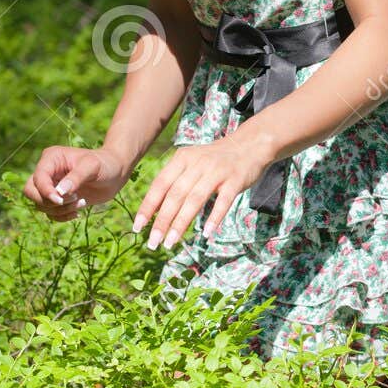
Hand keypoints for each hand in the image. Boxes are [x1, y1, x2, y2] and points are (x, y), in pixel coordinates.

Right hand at [23, 143, 127, 223]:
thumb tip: (59, 192)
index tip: (61, 200)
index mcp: (51, 158)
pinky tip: (78, 211)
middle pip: (30, 192)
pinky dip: (62, 216)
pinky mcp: (58, 200)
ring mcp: (51, 186)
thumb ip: (76, 178)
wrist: (115, 173)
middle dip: (48, 201)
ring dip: (59, 210)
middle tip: (71, 200)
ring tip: (81, 202)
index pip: (38, 177)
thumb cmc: (104, 164)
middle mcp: (47, 172)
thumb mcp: (92, 166)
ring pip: (40, 205)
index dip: (45, 191)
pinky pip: (50, 213)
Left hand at [132, 128, 277, 251]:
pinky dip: (214, 217)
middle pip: (175, 195)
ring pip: (195, 199)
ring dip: (181, 223)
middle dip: (162, 220)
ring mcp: (217, 172)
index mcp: (182, 159)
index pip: (160, 185)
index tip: (138, 227)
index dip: (148, 206)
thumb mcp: (191, 163)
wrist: (248, 145)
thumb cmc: (214, 160)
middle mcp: (198, 163)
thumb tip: (154, 211)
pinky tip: (206, 234)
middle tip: (153, 242)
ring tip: (171, 242)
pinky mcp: (235, 180)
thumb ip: (174, 182)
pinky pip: (223, 201)